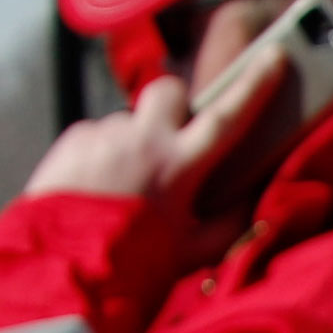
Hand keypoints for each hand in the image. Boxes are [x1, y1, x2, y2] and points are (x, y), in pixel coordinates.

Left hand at [15, 58, 293, 280]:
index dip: (255, 84)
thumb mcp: (189, 254)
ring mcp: (102, 138)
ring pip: (129, 123)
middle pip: (169, 91)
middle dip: (177, 106)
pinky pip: (95, 137)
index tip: (273, 55)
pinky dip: (102, 157)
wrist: (58, 276)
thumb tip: (252, 203)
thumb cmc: (132, 271)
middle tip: (174, 139)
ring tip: (124, 190)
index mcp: (178, 166)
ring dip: (134, 145)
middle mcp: (141, 141)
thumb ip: (227, 226)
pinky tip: (96, 191)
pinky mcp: (71, 143)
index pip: (227, 116)